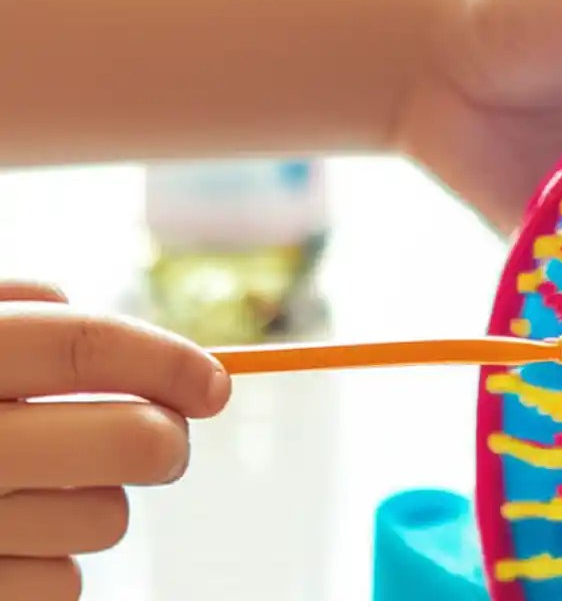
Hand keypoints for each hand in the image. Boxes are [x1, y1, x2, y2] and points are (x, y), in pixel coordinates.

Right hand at [0, 281, 230, 599]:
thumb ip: (13, 311)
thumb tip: (139, 345)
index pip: (88, 347)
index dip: (170, 360)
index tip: (217, 384)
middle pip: (135, 442)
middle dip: (168, 438)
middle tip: (162, 437)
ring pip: (107, 520)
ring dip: (96, 501)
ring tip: (38, 488)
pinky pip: (61, 585)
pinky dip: (51, 563)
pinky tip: (3, 540)